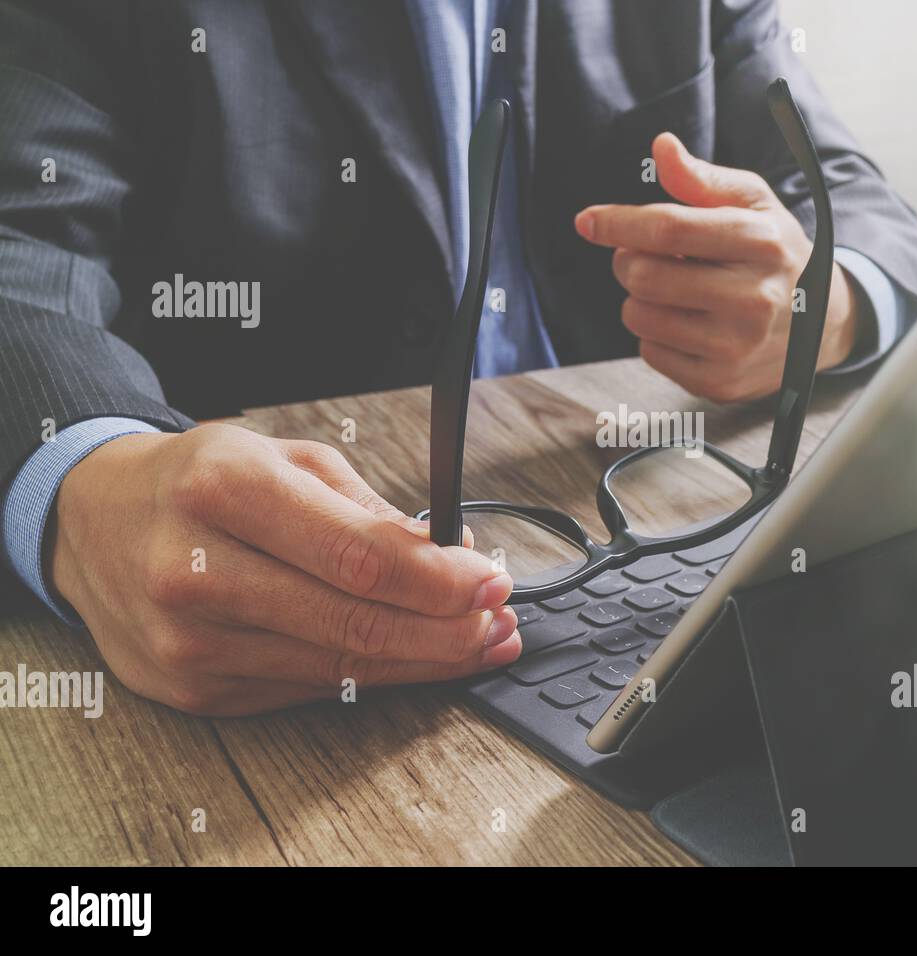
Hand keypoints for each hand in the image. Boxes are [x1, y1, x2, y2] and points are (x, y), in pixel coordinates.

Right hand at [48, 424, 519, 715]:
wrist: (94, 519)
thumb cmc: (201, 480)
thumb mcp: (283, 457)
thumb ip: (368, 508)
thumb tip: (452, 555)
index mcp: (223, 488)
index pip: (357, 555)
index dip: (439, 579)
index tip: (490, 581)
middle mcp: (194, 570)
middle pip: (354, 624)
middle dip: (446, 631)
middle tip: (498, 622)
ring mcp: (188, 640)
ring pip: (338, 669)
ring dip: (424, 660)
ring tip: (476, 643)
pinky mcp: (191, 687)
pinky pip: (307, 689)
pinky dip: (371, 676)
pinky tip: (412, 658)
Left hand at [575, 132, 868, 402]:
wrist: (822, 324)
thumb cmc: (775, 252)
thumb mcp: (753, 204)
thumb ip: (702, 178)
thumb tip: (662, 147)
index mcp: (762, 243)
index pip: (670, 229)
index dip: (618, 223)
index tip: (588, 221)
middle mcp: (754, 299)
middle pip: (645, 276)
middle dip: (628, 261)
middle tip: (643, 256)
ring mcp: (737, 346)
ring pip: (640, 317)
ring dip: (639, 298)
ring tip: (670, 289)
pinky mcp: (721, 382)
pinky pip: (650, 353)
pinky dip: (654, 334)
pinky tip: (686, 322)